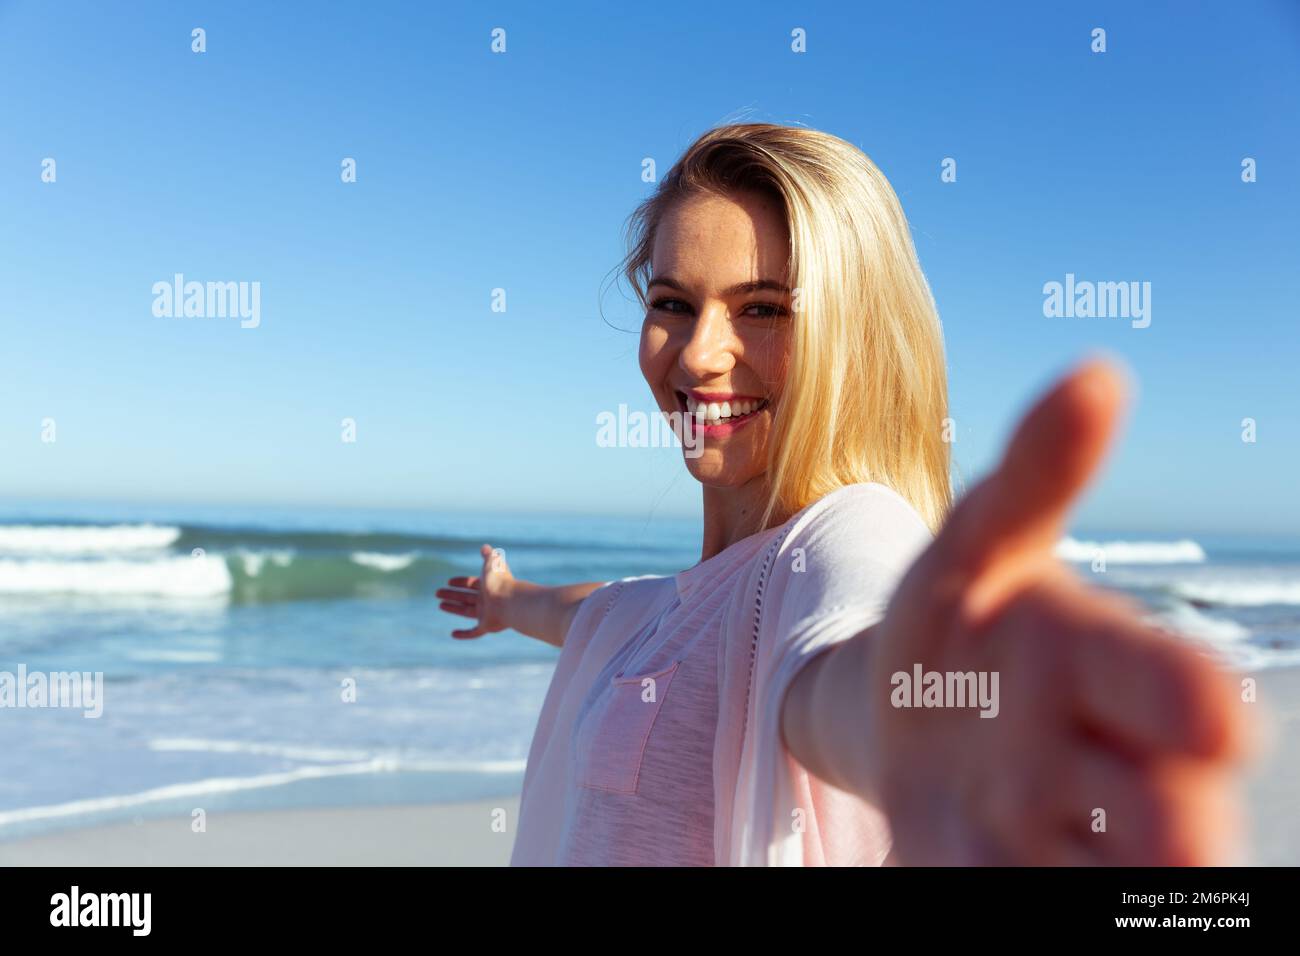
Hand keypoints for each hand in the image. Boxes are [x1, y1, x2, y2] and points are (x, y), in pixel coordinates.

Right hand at [436, 543, 514, 639]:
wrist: (509, 601)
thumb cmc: (500, 581)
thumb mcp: (492, 563)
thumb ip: (488, 555)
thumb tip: (485, 547)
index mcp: (488, 586)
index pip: (471, 583)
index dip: (460, 582)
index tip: (448, 581)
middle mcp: (487, 600)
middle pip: (466, 597)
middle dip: (452, 594)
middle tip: (437, 593)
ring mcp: (487, 614)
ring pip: (466, 611)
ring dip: (452, 608)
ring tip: (440, 605)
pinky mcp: (487, 626)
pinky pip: (473, 633)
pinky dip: (463, 635)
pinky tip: (452, 634)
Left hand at [866, 357, 1258, 864]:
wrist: (894, 703)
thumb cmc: (959, 615)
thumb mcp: (977, 541)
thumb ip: (1036, 473)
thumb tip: (1098, 373)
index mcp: (1095, 662)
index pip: (1155, 679)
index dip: (1181, 695)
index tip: (1215, 718)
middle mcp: (1089, 755)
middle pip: (1154, 801)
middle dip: (1172, 829)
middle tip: (1180, 856)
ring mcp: (1034, 826)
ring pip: (1094, 871)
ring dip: (1108, 884)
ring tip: (1121, 894)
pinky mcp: (975, 871)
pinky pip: (1004, 898)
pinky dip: (1016, 905)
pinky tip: (982, 894)